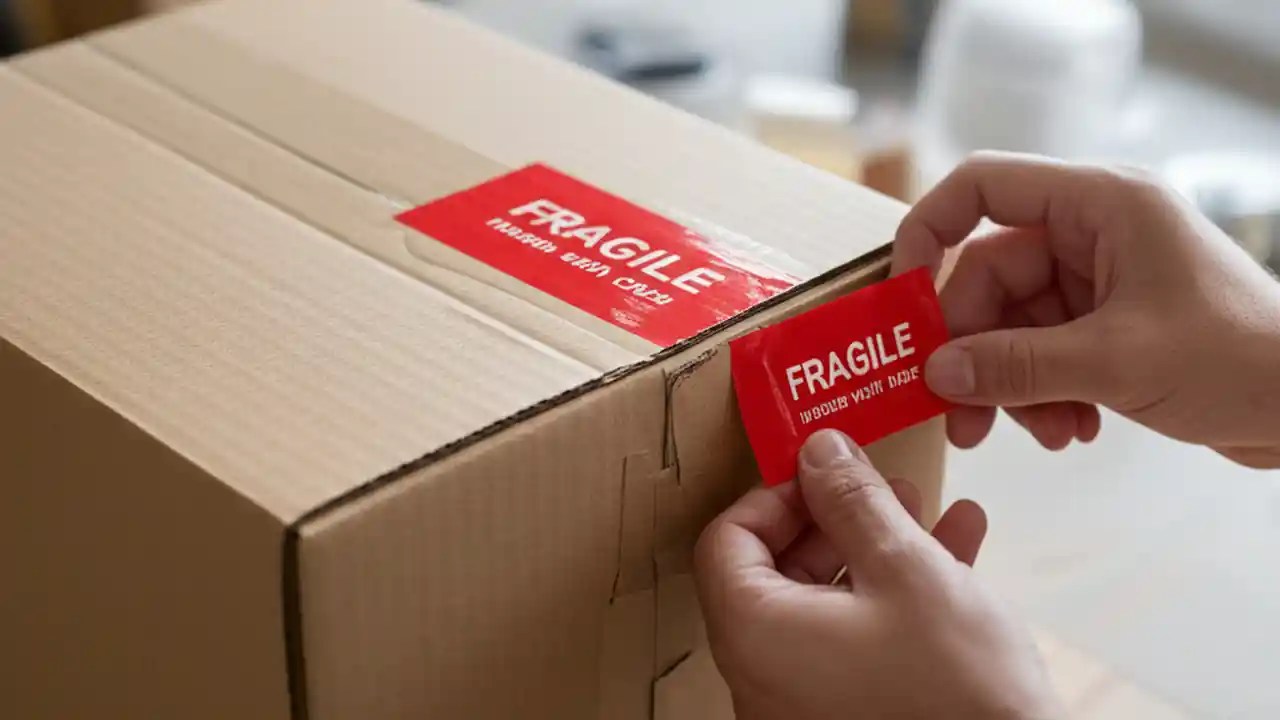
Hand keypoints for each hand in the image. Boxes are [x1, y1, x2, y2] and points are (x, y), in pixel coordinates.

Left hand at [694, 430, 1059, 719]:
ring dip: (875, 549)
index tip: (826, 471)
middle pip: (775, 571)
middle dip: (836, 518)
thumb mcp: (907, 570)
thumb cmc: (956, 691)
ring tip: (928, 510)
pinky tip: (955, 553)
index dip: (776, 495)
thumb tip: (820, 449)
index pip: (726, 540)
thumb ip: (854, 500)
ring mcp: (806, 703)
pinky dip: (894, 598)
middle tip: (882, 486)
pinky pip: (855, 642)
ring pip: (826, 604)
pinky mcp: (851, 715)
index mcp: (756, 634)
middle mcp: (765, 675)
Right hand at [894, 152, 1279, 466]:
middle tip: (959, 413)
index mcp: (1099, 204)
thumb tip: (937, 372)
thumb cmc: (1240, 357)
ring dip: (1010, 383)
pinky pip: (1042, 350)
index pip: (981, 187)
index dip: (928, 232)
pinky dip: (1041, 392)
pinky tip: (1069, 431)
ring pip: (1012, 324)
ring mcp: (1100, 279)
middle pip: (989, 275)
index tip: (903, 297)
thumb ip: (1017, 365)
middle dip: (973, 348)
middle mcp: (1093, 231)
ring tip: (1037, 433)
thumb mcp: (1117, 361)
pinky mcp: (1109, 323)